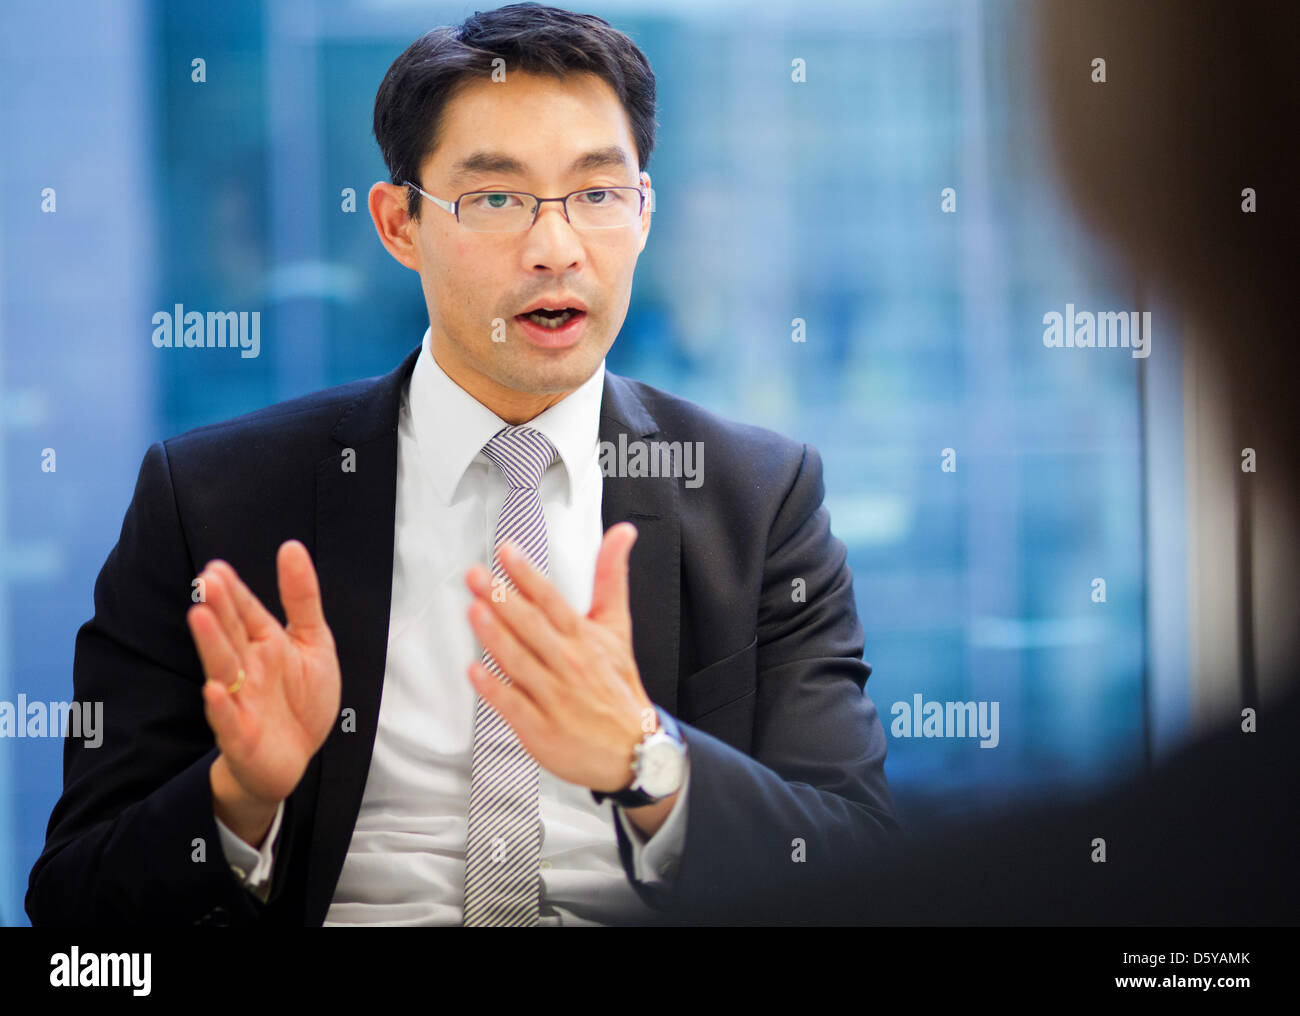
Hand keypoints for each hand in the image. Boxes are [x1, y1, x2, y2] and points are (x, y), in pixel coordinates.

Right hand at [187, 541, 341, 831]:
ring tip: (200, 617)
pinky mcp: (240, 735)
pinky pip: (228, 720)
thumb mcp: (312, 641)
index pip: (246, 612)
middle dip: (219, 609)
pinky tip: (213, 689)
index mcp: (264, 643)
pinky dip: (219, 706)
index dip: (235, 592)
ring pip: (223, 669)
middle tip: (207, 581)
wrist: (296, 755)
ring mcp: (240, 700)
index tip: (217, 568)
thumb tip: (291, 546)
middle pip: (230, 634)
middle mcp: (247, 667)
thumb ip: (302, 597)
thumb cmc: (301, 696)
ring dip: (211, 644)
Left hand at [465, 522, 654, 794]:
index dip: (528, 575)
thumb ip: (611, 577)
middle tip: (477, 576)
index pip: (552, 600)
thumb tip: (622, 532)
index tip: (507, 552)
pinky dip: (494, 688)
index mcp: (584, 638)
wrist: (632, 748)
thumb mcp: (618, 627)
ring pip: (521, 662)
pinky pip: (514, 704)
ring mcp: (554, 697)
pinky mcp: (541, 727)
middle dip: (502, 598)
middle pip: (532, 626)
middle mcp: (569, 663)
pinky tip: (475, 671)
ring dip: (496, 637)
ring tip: (474, 611)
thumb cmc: (617, 685)